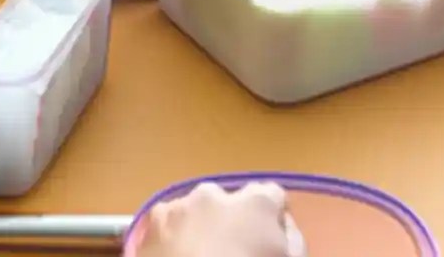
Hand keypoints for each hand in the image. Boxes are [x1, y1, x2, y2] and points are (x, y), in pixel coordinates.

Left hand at [135, 182, 302, 256]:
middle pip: (231, 203)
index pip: (273, 197)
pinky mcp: (151, 223)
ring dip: (200, 228)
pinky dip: (172, 238)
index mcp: (256, 203)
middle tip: (230, 253)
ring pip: (196, 211)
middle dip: (231, 222)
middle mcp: (216, 193)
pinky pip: (168, 224)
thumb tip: (283, 224)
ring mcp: (179, 206)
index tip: (269, 241)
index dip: (273, 219)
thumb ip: (292, 240)